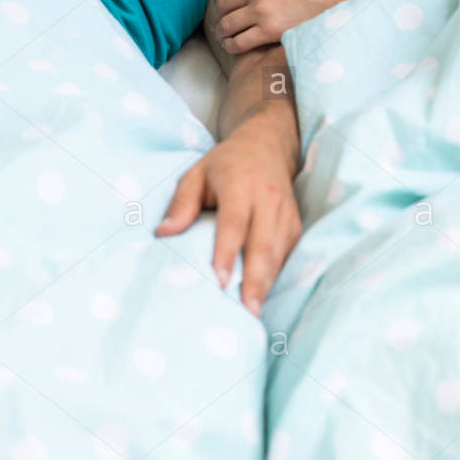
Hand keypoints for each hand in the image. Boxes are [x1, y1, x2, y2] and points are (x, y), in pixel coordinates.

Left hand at [154, 113, 300, 316]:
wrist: (267, 146)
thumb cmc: (225, 164)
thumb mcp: (196, 173)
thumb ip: (181, 203)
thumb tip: (164, 234)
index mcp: (240, 183)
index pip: (234, 222)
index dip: (227, 252)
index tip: (219, 281)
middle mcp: (268, 198)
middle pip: (263, 243)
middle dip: (255, 279)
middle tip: (246, 311)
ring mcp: (286, 211)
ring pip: (278, 252)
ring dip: (267, 284)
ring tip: (254, 313)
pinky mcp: (295, 223)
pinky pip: (287, 253)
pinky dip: (276, 275)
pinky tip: (262, 296)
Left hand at [215, 0, 371, 51]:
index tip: (227, 4)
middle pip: (223, 4)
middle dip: (221, 14)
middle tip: (224, 21)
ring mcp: (261, 9)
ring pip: (227, 24)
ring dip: (223, 31)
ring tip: (226, 35)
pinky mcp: (269, 31)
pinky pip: (239, 42)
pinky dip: (231, 46)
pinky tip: (232, 46)